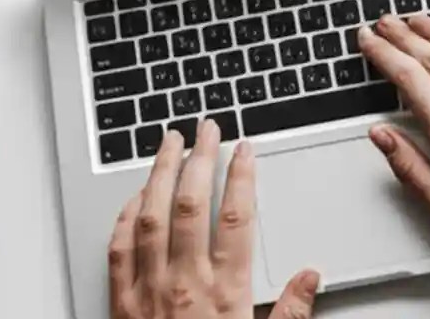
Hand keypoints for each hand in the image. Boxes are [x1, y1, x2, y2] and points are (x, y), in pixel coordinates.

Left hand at [108, 121, 318, 318]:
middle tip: (207, 128)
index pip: (235, 218)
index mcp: (224, 294)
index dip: (241, 176)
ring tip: (168, 144)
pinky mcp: (120, 306)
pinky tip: (133, 199)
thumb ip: (292, 314)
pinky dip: (124, 218)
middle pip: (189, 205)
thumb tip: (311, 277)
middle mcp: (182, 284)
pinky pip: (118, 250)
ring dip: (158, 174)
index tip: (245, 150)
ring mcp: (146, 292)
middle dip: (199, 159)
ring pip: (148, 216)